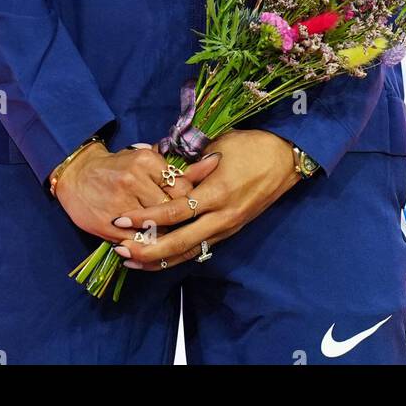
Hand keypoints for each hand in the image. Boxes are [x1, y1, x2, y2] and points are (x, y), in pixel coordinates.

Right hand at [53, 141, 221, 243]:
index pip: (183, 187)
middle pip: (172, 210)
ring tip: (175, 237)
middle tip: (190, 226)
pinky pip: (138, 242)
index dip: (193, 201)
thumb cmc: (118, 166)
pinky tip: (155, 246)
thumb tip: (215, 162)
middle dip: (183, 221)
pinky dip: (149, 247)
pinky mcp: (109, 224)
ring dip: (168, 236)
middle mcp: (134, 180)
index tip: (195, 206)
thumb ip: (179, 166)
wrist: (78, 174)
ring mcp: (121, 204)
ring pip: (157, 229)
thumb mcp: (147, 159)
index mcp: (146, 161)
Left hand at [110, 129, 299, 270]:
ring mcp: (228, 226)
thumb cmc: (250, 145)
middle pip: (179, 242)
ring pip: (190, 252)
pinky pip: (201, 248)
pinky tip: (160, 258)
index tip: (120, 219)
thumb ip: (189, 165)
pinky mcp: (232, 230)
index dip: (145, 218)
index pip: (174, 212)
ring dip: (160, 259)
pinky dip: (178, 255)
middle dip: (147, 248)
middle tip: (120, 251)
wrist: (285, 158)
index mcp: (216, 192)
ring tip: (132, 261)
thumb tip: (160, 167)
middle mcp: (222, 216)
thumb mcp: (217, 147)